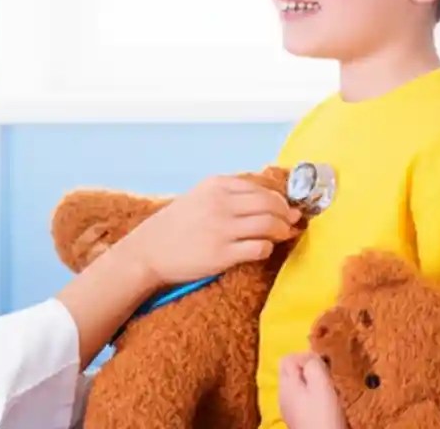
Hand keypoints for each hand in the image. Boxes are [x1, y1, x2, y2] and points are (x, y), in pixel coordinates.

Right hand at [116, 174, 299, 286]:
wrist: (148, 251)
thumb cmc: (176, 225)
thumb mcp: (199, 197)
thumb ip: (230, 194)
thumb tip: (270, 199)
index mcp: (216, 185)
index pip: (261, 186)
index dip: (280, 197)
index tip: (286, 206)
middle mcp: (220, 203)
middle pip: (271, 204)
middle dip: (286, 213)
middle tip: (291, 222)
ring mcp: (222, 229)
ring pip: (270, 225)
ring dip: (282, 231)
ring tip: (282, 236)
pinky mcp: (222, 254)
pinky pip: (260, 248)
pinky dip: (267, 248)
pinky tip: (262, 249)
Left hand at [279, 352, 347, 428]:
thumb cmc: (323, 416)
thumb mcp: (321, 385)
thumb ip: (313, 366)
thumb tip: (311, 358)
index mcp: (286, 384)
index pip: (287, 358)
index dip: (305, 356)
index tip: (323, 365)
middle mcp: (283, 395)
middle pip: (290, 372)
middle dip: (308, 370)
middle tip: (326, 376)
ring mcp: (289, 409)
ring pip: (297, 386)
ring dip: (312, 384)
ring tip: (328, 391)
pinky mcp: (297, 420)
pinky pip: (302, 400)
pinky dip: (313, 397)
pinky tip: (325, 405)